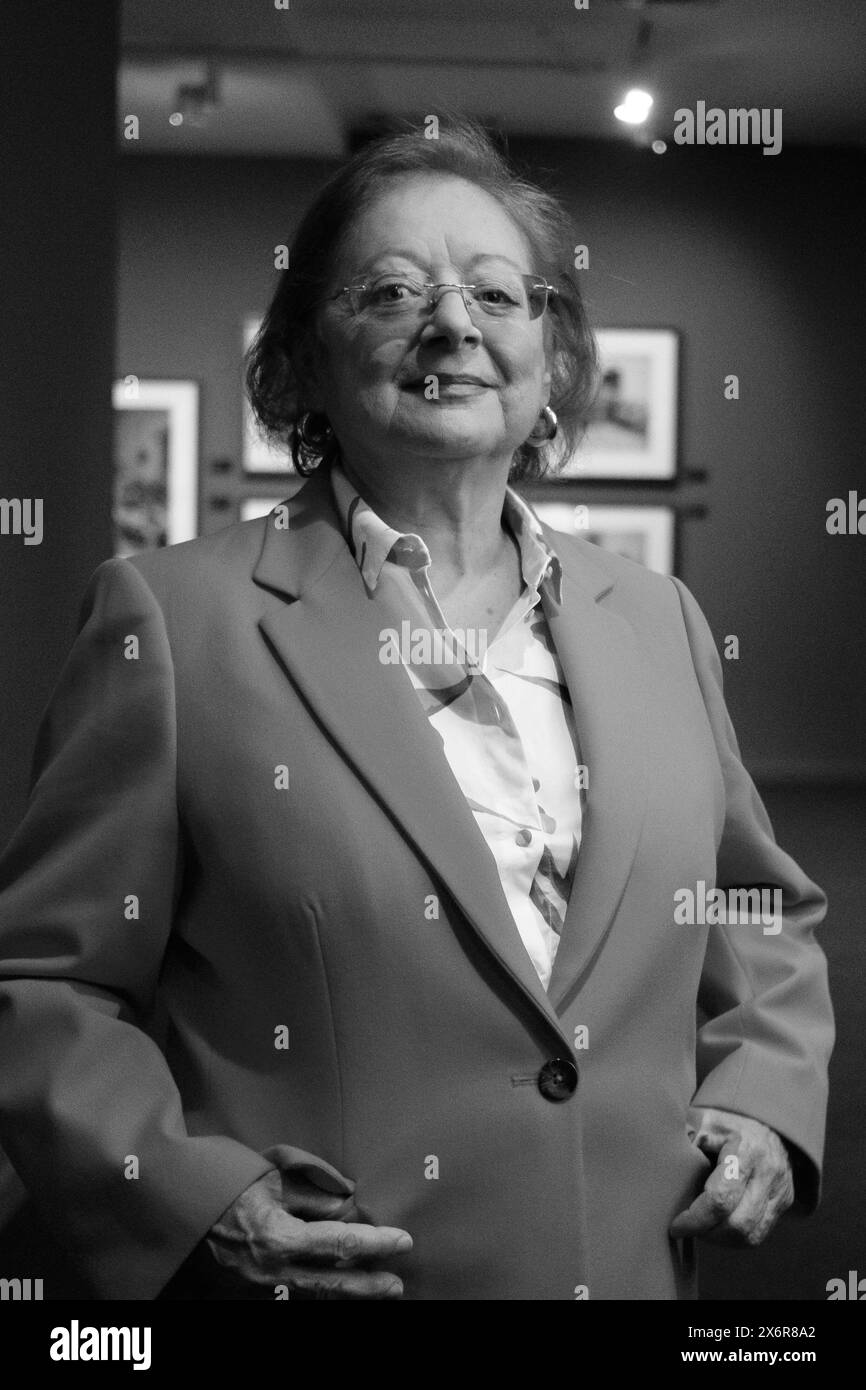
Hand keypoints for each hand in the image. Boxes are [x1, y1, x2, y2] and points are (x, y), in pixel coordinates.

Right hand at [199, 1146, 412, 1298]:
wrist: (193, 1208)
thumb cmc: (236, 1188)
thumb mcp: (277, 1182)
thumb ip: (315, 1197)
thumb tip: (349, 1204)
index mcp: (281, 1237)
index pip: (340, 1244)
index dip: (375, 1242)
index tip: (402, 1239)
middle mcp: (276, 1267)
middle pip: (333, 1281)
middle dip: (368, 1284)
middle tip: (397, 1283)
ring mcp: (267, 1281)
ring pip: (318, 1291)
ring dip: (351, 1292)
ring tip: (380, 1289)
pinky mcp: (262, 1284)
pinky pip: (301, 1290)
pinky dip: (326, 1290)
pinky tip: (345, 1288)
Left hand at [669, 1108, 793, 1246]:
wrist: (765, 1117)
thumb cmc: (725, 1120)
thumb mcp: (703, 1120)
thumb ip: (684, 1140)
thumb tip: (659, 1162)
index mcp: (746, 1150)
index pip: (720, 1199)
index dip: (695, 1219)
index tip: (675, 1225)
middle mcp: (768, 1172)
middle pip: (738, 1224)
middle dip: (707, 1233)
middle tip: (686, 1227)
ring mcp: (780, 1189)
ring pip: (750, 1235)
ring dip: (721, 1239)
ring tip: (702, 1227)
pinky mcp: (784, 1201)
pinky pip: (759, 1233)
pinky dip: (735, 1237)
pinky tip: (719, 1225)